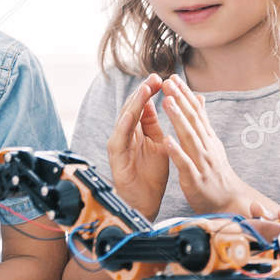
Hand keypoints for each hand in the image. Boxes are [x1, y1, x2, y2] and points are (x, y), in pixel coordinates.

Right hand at [106, 73, 170, 218]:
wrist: (146, 202)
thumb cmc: (151, 176)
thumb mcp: (159, 145)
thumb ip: (157, 125)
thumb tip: (163, 102)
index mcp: (137, 130)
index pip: (142, 105)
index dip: (151, 91)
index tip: (162, 78)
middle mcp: (126, 134)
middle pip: (133, 107)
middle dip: (144, 91)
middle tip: (154, 77)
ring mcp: (119, 143)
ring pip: (126, 117)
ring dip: (135, 103)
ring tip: (145, 88)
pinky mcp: (116, 155)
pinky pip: (120, 136)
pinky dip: (125, 123)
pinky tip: (132, 113)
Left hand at [160, 75, 252, 214]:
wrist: (228, 201)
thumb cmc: (215, 171)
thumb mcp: (210, 144)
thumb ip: (203, 122)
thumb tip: (199, 98)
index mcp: (208, 138)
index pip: (196, 113)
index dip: (185, 95)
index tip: (173, 78)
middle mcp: (207, 147)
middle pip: (193, 120)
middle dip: (180, 100)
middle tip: (168, 82)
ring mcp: (202, 163)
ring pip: (189, 138)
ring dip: (178, 119)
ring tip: (167, 102)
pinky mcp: (195, 179)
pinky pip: (185, 164)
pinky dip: (177, 152)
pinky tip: (166, 140)